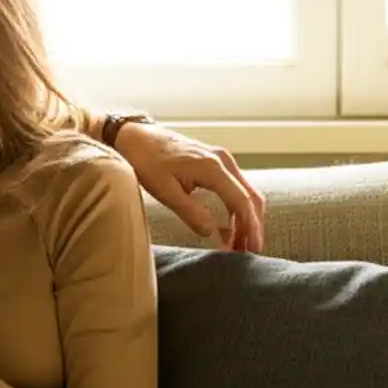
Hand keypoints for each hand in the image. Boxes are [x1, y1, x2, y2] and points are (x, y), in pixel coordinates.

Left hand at [113, 121, 265, 251]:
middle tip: (248, 251)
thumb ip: (190, 212)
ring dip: (244, 218)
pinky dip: (236, 207)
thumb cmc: (146, 161)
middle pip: (250, 197)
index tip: (250, 249)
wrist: (136, 136)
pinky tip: (228, 226)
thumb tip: (211, 232)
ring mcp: (221, 158)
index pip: (242, 201)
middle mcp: (223, 160)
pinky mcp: (215, 161)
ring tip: (237, 244)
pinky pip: (234, 186)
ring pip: (244, 192)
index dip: (249, 228)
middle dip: (251, 226)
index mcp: (213, 168)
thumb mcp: (164, 191)